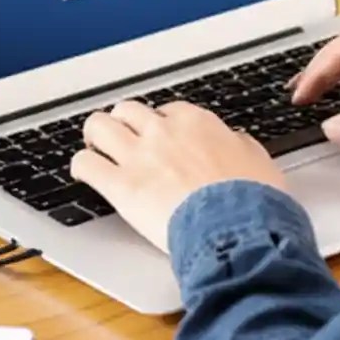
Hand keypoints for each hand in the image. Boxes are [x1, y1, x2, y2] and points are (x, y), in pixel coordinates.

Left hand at [72, 101, 286, 251]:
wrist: (237, 228)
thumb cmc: (252, 201)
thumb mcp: (258, 161)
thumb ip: (241, 147)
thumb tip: (237, 143)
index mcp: (196, 123)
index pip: (167, 111)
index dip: (160, 124)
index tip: (159, 135)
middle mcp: (163, 132)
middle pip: (128, 111)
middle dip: (123, 123)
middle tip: (123, 137)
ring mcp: (138, 156)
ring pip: (99, 127)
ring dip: (96, 136)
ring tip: (96, 148)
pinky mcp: (120, 186)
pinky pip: (86, 164)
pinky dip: (82, 167)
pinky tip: (84, 172)